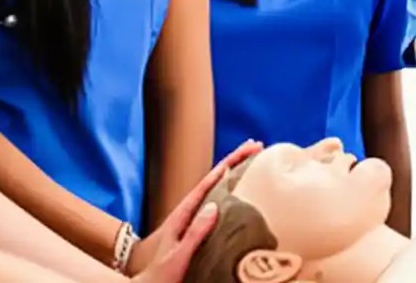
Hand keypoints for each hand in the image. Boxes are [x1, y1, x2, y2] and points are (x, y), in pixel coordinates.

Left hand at [128, 140, 263, 273]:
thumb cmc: (160, 276)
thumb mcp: (178, 255)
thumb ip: (194, 233)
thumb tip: (214, 206)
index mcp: (182, 215)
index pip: (208, 182)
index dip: (228, 164)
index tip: (246, 150)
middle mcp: (189, 213)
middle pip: (215, 180)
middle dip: (235, 161)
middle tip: (255, 146)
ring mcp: (194, 221)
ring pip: (218, 191)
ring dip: (235, 175)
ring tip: (253, 162)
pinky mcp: (199, 231)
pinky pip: (221, 206)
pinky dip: (233, 193)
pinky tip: (244, 193)